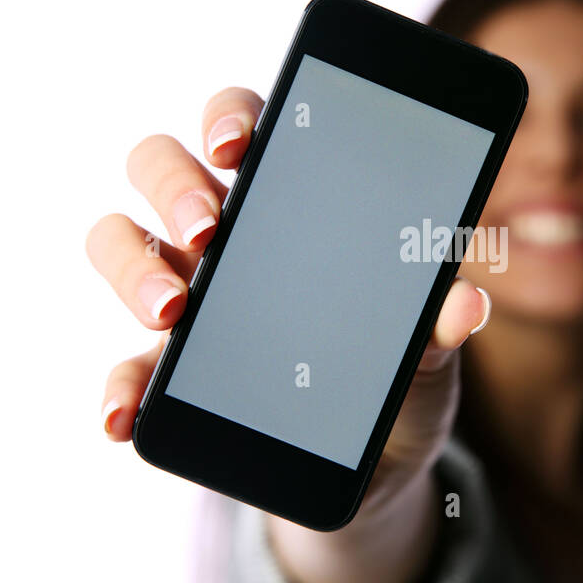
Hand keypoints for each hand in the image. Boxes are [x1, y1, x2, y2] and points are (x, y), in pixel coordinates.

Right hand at [85, 86, 491, 513]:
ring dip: (133, 267)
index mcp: (289, 204)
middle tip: (209, 229)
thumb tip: (464, 302)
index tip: (236, 144)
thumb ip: (438, 325)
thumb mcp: (429, 353)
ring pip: (119, 242)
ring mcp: (188, 299)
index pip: (243, 125)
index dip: (227, 116)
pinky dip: (119, 389)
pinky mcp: (171, 375)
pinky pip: (125, 370)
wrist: (382, 467)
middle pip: (162, 166)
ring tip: (171, 309)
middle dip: (173, 185)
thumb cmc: (402, 380)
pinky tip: (126, 415)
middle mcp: (225, 237)